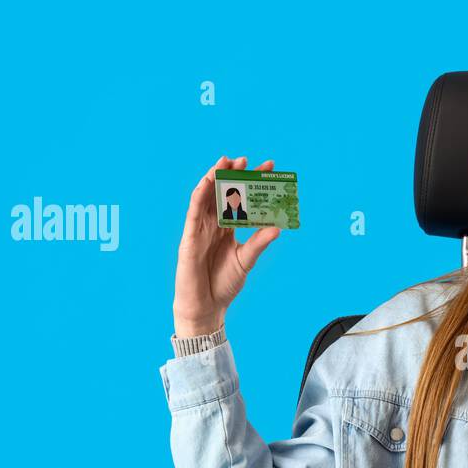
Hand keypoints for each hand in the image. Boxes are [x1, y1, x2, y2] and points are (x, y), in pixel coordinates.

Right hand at [172, 154, 281, 335]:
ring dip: (215, 178)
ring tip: (227, 162)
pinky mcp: (189, 237)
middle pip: (223, 194)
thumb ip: (259, 242)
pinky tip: (208, 181)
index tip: (269, 169)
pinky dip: (200, 195)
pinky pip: (193, 212)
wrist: (207, 306)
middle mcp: (213, 225)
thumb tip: (278, 227)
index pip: (240, 201)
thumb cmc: (224, 284)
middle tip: (248, 160)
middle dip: (234, 175)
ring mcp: (199, 229)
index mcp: (227, 229)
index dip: (253, 184)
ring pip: (206, 197)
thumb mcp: (246, 259)